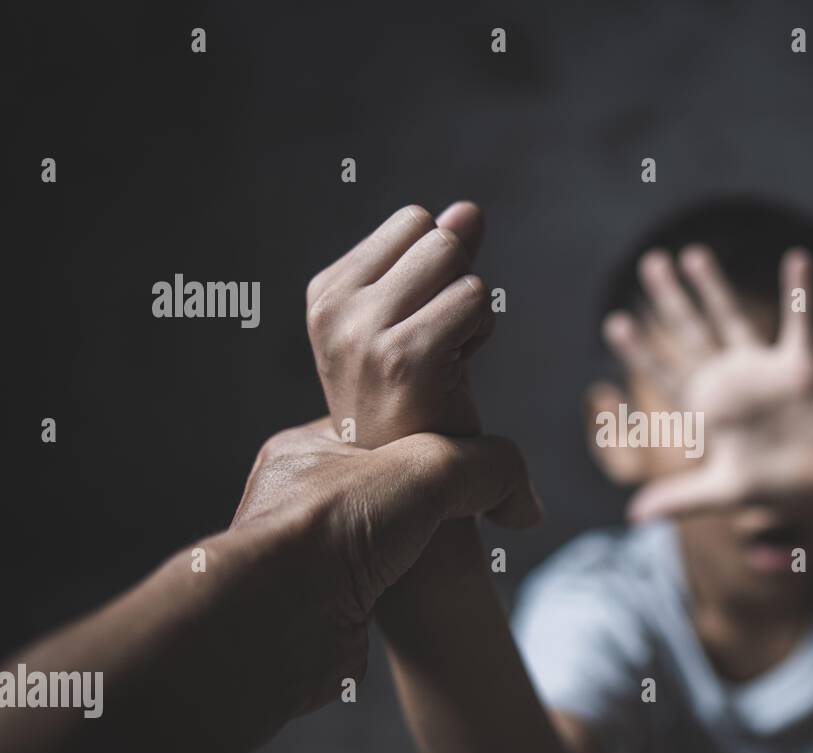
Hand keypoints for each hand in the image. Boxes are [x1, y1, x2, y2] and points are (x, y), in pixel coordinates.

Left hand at [229, 418, 540, 714]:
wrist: (281, 625)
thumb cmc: (329, 532)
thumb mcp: (429, 467)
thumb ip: (486, 464)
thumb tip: (522, 500)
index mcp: (309, 450)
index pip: (385, 430)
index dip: (432, 438)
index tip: (465, 453)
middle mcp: (304, 501)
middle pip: (394, 487)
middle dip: (433, 501)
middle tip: (467, 509)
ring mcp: (315, 556)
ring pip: (392, 540)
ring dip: (425, 551)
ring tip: (448, 554)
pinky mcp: (331, 607)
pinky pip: (389, 588)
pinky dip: (414, 591)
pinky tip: (426, 591)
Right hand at [305, 203, 490, 444]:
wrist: (412, 479)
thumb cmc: (417, 398)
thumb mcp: (421, 314)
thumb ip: (441, 259)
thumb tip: (469, 209)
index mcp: (328, 292)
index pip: (414, 223)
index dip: (437, 269)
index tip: (421, 324)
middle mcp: (335, 309)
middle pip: (438, 236)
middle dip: (457, 282)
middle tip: (438, 344)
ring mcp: (364, 333)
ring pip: (457, 262)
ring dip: (472, 310)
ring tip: (446, 359)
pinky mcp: (406, 357)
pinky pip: (475, 299)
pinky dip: (482, 331)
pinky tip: (456, 371)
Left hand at [606, 246, 812, 521]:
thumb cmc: (775, 484)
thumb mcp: (724, 492)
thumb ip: (682, 498)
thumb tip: (635, 515)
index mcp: (708, 408)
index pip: (666, 373)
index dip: (641, 351)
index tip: (612, 323)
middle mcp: (731, 380)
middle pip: (692, 333)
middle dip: (669, 300)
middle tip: (649, 263)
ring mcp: (764, 370)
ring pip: (733, 320)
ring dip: (714, 288)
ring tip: (693, 253)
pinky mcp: (802, 368)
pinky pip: (801, 325)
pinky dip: (801, 294)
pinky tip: (799, 259)